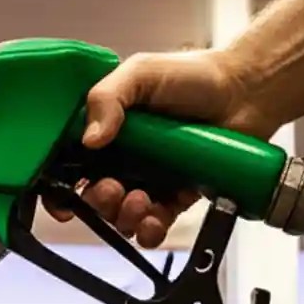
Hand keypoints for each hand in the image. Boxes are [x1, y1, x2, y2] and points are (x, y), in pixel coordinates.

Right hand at [46, 48, 278, 246]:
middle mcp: (122, 157)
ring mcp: (149, 179)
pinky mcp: (177, 196)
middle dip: (97, 201)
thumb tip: (88, 139)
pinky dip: (151, 230)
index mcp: (105, 128)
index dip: (58, 184)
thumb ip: (108, 97)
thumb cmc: (192, 75)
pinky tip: (155, 220)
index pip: (68, 162)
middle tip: (112, 189)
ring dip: (124, 217)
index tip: (61, 197)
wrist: (245, 91)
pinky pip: (156, 224)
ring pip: (122, 216)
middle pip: (92, 195)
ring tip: (141, 201)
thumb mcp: (140, 73)